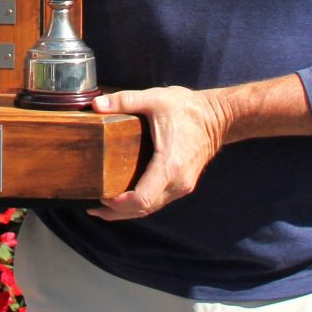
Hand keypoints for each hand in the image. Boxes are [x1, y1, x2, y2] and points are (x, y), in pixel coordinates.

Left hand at [88, 85, 224, 220]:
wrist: (218, 117)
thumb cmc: (188, 108)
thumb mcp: (154, 99)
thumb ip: (124, 101)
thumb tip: (96, 105)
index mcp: (169, 165)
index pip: (142, 199)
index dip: (118, 204)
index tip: (101, 196)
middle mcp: (177, 182)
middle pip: (143, 209)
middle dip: (117, 212)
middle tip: (93, 207)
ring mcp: (182, 186)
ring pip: (151, 208)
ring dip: (128, 211)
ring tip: (104, 207)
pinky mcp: (183, 184)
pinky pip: (159, 201)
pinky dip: (141, 204)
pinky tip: (126, 198)